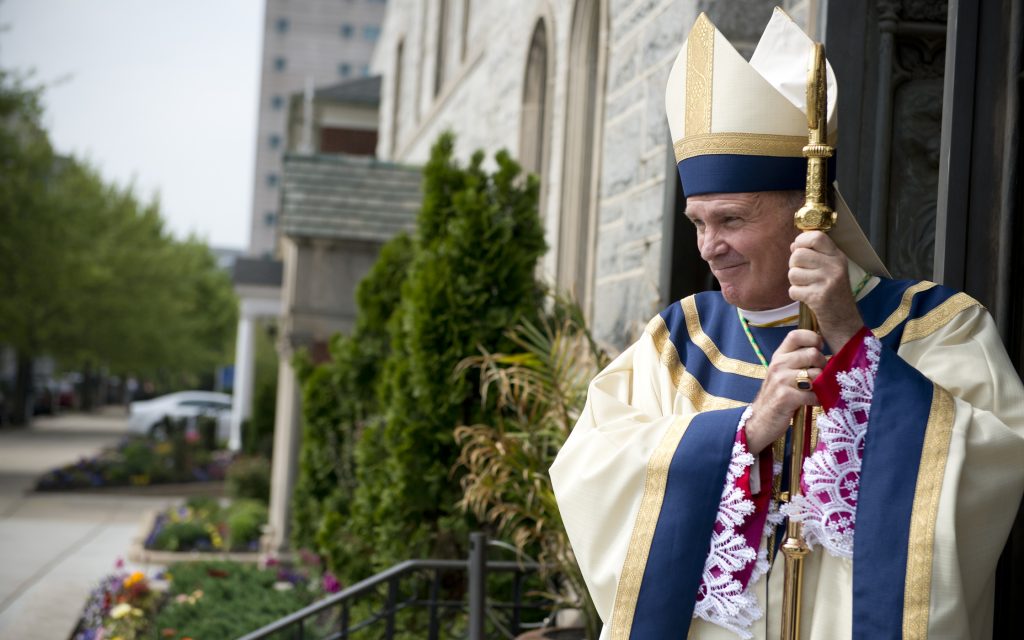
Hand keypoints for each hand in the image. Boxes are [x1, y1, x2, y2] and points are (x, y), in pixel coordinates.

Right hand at [745, 329, 825, 454]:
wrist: (760, 421)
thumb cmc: (778, 395)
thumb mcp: (782, 373)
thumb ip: (797, 360)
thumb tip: (822, 350)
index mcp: (778, 356)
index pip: (796, 335)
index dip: (813, 338)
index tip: (818, 349)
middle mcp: (778, 364)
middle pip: (813, 354)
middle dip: (823, 366)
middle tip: (819, 377)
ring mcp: (780, 380)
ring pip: (816, 374)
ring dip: (822, 385)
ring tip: (816, 391)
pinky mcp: (785, 397)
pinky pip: (813, 395)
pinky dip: (818, 400)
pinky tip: (812, 402)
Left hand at [788, 231, 864, 351]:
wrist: (845, 323)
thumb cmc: (834, 295)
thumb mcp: (831, 270)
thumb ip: (815, 255)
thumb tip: (794, 245)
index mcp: (838, 256)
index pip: (816, 236)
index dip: (801, 241)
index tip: (799, 249)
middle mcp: (834, 266)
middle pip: (798, 255)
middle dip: (794, 266)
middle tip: (803, 276)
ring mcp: (827, 282)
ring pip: (793, 273)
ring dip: (795, 283)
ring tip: (807, 287)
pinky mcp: (818, 297)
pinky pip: (793, 290)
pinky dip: (796, 295)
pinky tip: (808, 298)